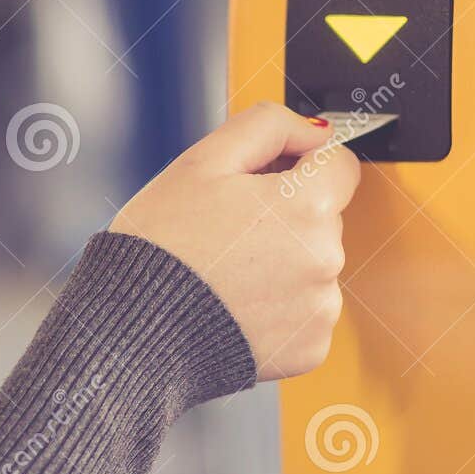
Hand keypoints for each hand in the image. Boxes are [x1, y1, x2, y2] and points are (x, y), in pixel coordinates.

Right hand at [109, 102, 360, 380]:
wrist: (135, 328)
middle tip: (230, 227)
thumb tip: (314, 131)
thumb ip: (268, 126)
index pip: (340, 165)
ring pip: (314, 265)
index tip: (269, 180)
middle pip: (324, 216)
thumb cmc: (163, 247)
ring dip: (283, 262)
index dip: (300, 164)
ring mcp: (320, 308)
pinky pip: (305, 312)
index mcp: (306, 206)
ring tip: (228, 271)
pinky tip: (238, 303)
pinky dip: (279, 307)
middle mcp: (325, 258)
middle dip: (287, 215)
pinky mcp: (309, 347)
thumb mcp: (203, 160)